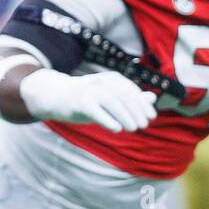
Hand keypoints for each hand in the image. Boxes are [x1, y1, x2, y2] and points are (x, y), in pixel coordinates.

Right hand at [20, 68, 158, 132]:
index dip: (142, 104)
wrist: (57, 96)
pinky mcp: (79, 102)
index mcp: (112, 79)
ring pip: (112, 102)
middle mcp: (102, 82)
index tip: (151, 117)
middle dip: (136, 111)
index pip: (131, 91)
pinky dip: (107, 119)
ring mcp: (90, 91)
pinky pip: (95, 110)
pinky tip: (116, 129)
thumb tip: (152, 99)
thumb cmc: (87, 98)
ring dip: (125, 116)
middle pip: (124, 96)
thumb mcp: (110, 96)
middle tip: (143, 125)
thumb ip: (130, 97)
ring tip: (134, 128)